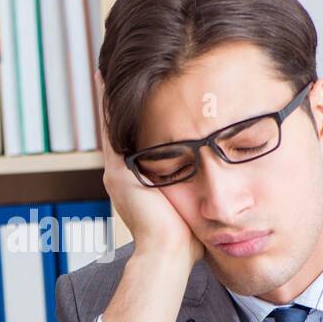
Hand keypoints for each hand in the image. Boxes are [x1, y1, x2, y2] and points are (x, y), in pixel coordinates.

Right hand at [96, 71, 202, 266]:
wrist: (167, 254)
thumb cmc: (184, 241)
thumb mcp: (189, 208)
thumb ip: (195, 193)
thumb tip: (217, 191)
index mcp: (136, 184)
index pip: (135, 143)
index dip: (134, 119)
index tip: (138, 97)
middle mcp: (121, 175)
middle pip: (120, 128)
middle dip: (118, 101)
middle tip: (112, 72)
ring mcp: (116, 172)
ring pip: (113, 124)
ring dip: (110, 96)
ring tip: (107, 67)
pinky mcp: (117, 170)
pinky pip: (112, 127)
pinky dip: (108, 102)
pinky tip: (105, 77)